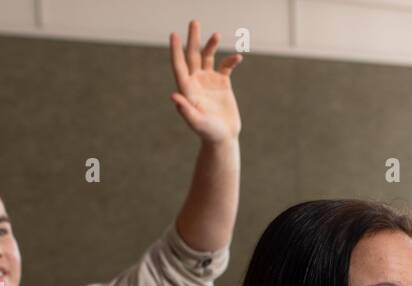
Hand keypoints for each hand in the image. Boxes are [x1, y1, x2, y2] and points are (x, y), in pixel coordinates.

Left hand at [169, 21, 242, 142]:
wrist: (223, 138)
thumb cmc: (208, 133)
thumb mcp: (196, 122)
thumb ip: (185, 110)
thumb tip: (173, 96)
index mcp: (187, 89)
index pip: (179, 66)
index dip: (176, 50)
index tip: (174, 35)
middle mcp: (196, 82)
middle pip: (193, 56)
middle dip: (193, 39)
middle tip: (194, 22)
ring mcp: (209, 81)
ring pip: (208, 57)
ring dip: (211, 45)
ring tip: (216, 35)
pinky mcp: (222, 84)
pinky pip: (225, 67)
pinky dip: (231, 61)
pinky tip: (238, 57)